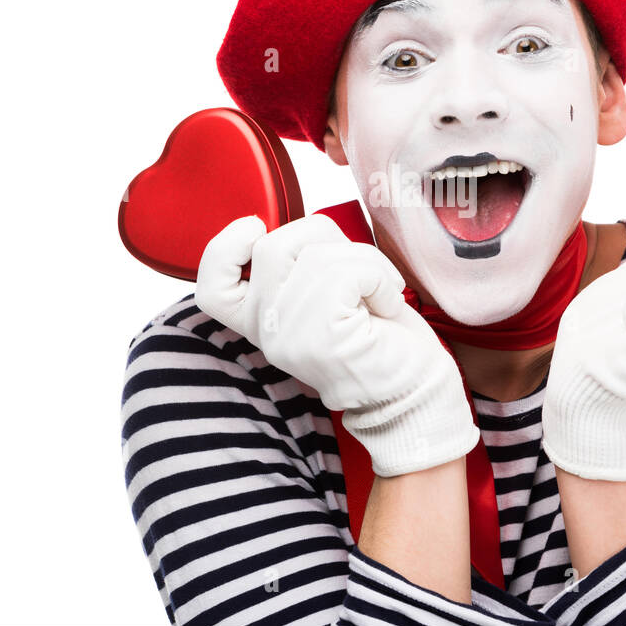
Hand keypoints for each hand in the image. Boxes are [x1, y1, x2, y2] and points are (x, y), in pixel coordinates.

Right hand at [194, 214, 478, 476]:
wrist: (412, 396)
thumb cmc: (380, 342)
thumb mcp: (325, 299)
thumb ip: (300, 269)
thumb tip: (306, 230)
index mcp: (262, 322)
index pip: (212, 288)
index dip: (224, 247)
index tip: (255, 229)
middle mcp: (266, 331)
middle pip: (273, 244)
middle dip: (326, 238)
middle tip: (359, 270)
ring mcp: (290, 334)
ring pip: (316, 253)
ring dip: (364, 260)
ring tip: (379, 292)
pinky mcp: (323, 335)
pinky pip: (348, 272)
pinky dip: (379, 277)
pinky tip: (385, 303)